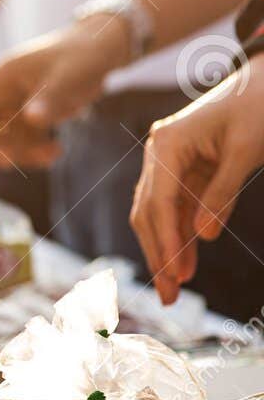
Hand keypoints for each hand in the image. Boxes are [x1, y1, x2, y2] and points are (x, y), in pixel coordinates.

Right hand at [0, 16, 131, 167]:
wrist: (105, 48)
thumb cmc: (84, 54)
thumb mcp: (69, 76)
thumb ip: (50, 99)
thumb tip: (32, 121)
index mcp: (5, 76)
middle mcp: (6, 92)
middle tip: (14, 162)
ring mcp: (20, 104)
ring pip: (6, 138)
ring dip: (22, 153)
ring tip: (51, 156)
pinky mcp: (35, 113)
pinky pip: (26, 139)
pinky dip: (36, 150)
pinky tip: (56, 152)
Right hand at [131, 60, 263, 303]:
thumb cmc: (260, 105)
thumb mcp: (247, 150)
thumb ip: (222, 194)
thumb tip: (203, 236)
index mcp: (166, 144)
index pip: (158, 202)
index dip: (165, 241)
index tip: (173, 276)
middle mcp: (158, 153)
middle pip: (148, 212)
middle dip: (158, 253)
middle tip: (169, 294)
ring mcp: (168, 161)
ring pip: (157, 213)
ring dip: (167, 248)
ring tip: (177, 285)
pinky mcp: (184, 169)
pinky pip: (176, 206)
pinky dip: (181, 233)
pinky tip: (187, 259)